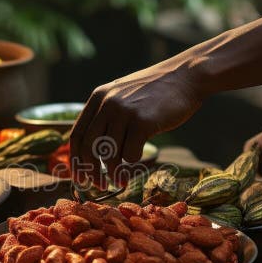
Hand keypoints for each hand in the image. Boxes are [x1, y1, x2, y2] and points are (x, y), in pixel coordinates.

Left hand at [70, 67, 203, 186]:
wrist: (185, 77)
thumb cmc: (156, 92)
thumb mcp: (122, 96)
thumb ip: (106, 115)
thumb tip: (93, 149)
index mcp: (98, 98)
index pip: (77, 134)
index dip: (76, 160)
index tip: (80, 177)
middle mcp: (107, 104)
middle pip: (89, 147)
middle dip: (91, 171)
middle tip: (99, 185)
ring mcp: (124, 112)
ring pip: (109, 154)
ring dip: (113, 173)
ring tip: (120, 181)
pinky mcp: (143, 122)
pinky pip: (130, 154)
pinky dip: (131, 164)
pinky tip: (136, 165)